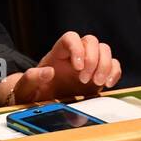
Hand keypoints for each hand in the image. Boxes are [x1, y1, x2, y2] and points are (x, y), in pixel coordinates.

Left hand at [0, 32, 122, 105]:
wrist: (43, 103)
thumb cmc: (33, 92)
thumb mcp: (25, 88)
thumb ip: (31, 79)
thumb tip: (48, 72)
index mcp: (57, 53)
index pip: (70, 38)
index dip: (77, 48)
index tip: (78, 68)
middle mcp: (75, 54)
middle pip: (91, 41)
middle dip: (93, 60)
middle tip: (85, 80)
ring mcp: (88, 63)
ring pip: (104, 49)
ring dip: (105, 65)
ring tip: (97, 83)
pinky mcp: (98, 75)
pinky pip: (113, 65)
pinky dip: (114, 72)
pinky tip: (108, 84)